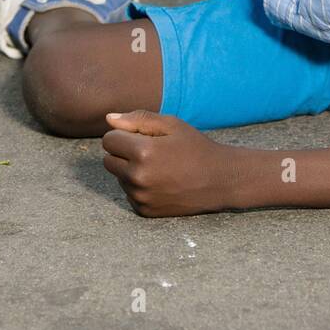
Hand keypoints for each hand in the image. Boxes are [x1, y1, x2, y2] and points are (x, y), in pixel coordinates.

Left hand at [101, 111, 240, 216]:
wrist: (220, 181)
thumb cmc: (196, 148)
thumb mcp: (172, 125)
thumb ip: (138, 119)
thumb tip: (108, 119)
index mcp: (143, 152)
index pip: (108, 140)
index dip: (123, 135)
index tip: (142, 136)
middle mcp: (138, 178)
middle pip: (108, 160)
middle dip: (123, 153)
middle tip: (151, 151)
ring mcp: (140, 197)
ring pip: (119, 178)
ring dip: (131, 170)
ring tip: (160, 167)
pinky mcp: (144, 211)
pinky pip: (129, 194)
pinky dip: (139, 187)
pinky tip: (161, 182)